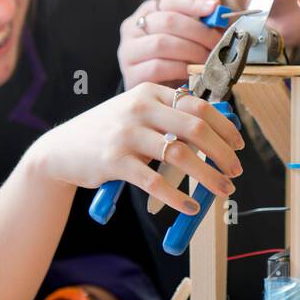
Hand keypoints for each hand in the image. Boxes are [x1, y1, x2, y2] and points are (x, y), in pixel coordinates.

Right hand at [28, 81, 243, 213]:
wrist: (61, 150)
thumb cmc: (109, 132)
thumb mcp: (137, 112)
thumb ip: (170, 115)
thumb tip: (217, 129)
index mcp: (149, 93)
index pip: (199, 106)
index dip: (225, 127)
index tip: (239, 145)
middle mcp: (139, 108)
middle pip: (195, 128)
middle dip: (223, 152)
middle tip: (235, 171)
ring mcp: (126, 134)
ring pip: (180, 155)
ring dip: (208, 176)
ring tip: (222, 190)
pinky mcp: (114, 161)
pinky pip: (154, 182)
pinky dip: (177, 197)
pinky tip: (190, 206)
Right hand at [119, 0, 221, 88]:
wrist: (161, 94)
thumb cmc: (179, 61)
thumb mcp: (192, 39)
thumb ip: (205, 26)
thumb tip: (222, 15)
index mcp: (150, 11)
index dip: (194, 2)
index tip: (215, 7)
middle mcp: (133, 27)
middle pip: (169, 21)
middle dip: (199, 32)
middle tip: (218, 45)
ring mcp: (129, 50)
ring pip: (162, 43)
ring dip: (192, 52)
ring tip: (209, 60)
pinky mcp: (131, 73)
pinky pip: (157, 67)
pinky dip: (180, 69)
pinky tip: (194, 73)